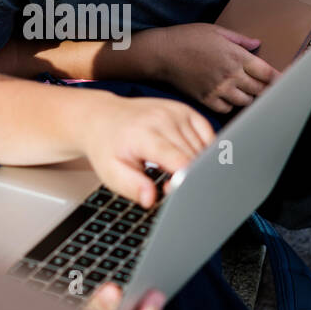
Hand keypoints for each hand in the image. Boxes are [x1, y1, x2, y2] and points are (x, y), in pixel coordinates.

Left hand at [76, 91, 213, 207]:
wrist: (103, 117)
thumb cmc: (108, 147)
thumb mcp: (111, 172)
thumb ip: (132, 187)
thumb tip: (151, 199)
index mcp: (145, 134)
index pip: (179, 161)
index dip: (183, 181)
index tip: (172, 190)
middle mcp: (163, 119)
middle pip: (195, 156)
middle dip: (190, 175)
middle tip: (168, 182)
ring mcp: (176, 111)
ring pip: (203, 146)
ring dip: (196, 163)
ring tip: (170, 166)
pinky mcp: (184, 109)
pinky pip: (207, 133)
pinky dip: (203, 149)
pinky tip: (187, 155)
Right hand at [147, 23, 277, 114]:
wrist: (162, 53)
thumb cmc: (188, 38)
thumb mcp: (216, 31)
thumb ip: (240, 39)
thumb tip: (257, 44)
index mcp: (236, 56)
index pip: (267, 72)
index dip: (279, 78)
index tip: (284, 81)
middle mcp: (230, 74)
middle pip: (260, 89)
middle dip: (266, 89)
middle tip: (268, 88)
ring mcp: (218, 88)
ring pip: (245, 101)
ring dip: (249, 97)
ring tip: (246, 91)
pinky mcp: (206, 98)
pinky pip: (226, 109)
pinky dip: (230, 105)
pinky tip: (228, 97)